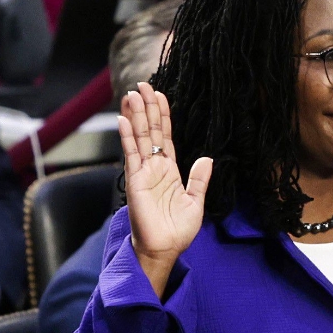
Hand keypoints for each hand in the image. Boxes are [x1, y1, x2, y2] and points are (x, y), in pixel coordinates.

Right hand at [118, 83, 213, 297]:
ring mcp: (143, 172)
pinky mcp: (135, 181)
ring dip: (136, 116)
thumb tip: (207, 158)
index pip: (166, 136)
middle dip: (147, 108)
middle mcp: (155, 167)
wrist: (165, 248)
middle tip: (143, 84)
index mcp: (170, 170)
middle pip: (151, 131)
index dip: (164, 116)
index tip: (161, 95)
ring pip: (139, 138)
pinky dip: (127, 137)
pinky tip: (124, 120)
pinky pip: (131, 155)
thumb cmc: (178, 230)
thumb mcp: (195, 201)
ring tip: (132, 94)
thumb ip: (199, 179)